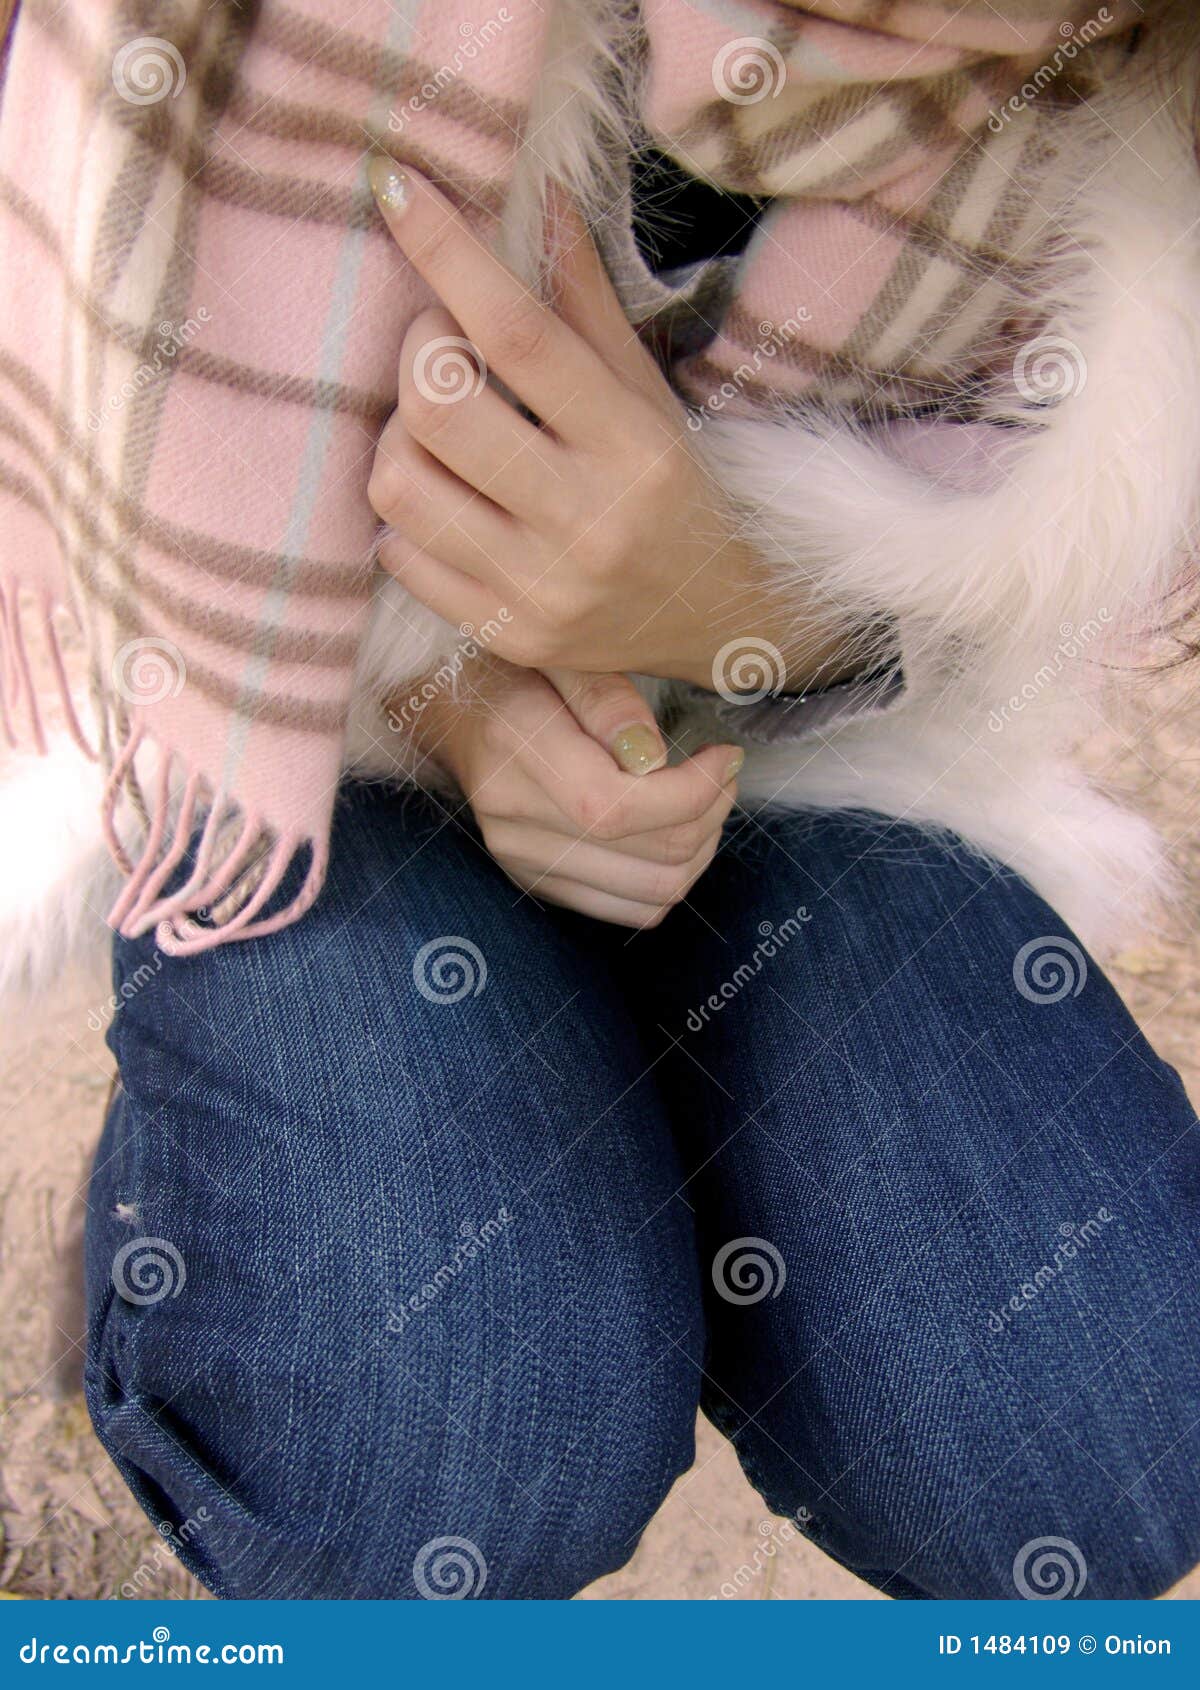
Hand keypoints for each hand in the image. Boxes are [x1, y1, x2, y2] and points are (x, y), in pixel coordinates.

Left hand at [365, 159, 781, 691]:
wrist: (719, 621)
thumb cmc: (677, 492)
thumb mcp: (647, 396)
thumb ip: (587, 304)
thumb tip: (542, 198)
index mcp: (632, 446)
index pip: (519, 335)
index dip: (447, 254)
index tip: (397, 188)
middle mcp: (587, 522)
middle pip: (436, 408)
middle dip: (416, 354)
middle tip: (440, 348)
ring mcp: (542, 589)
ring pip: (400, 484)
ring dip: (396, 438)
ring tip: (435, 433)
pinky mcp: (507, 636)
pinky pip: (400, 557)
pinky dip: (405, 517)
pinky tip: (448, 503)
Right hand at [415, 664, 742, 928]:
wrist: (449, 717)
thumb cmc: (513, 673)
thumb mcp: (557, 656)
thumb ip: (605, 698)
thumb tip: (654, 758)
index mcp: (514, 746)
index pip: (615, 806)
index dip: (691, 793)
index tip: (724, 755)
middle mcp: (513, 818)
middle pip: (649, 854)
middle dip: (709, 812)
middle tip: (722, 770)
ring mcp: (524, 861)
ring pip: (654, 892)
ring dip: (702, 848)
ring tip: (705, 798)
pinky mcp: (541, 885)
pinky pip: (636, 911)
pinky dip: (675, 877)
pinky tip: (677, 831)